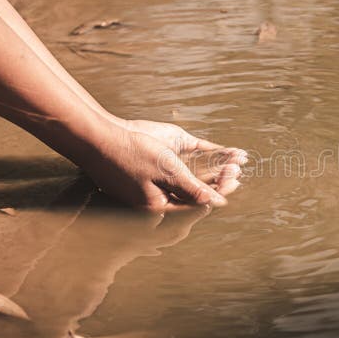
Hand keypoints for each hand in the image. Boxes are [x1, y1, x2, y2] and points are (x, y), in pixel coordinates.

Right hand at [81, 122, 244, 212]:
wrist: (99, 134)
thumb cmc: (129, 156)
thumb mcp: (166, 173)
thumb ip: (192, 188)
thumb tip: (216, 203)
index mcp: (159, 203)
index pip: (196, 201)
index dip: (216, 193)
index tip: (234, 183)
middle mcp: (162, 190)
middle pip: (198, 187)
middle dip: (220, 178)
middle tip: (238, 171)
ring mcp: (160, 172)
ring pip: (196, 170)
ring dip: (218, 165)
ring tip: (239, 158)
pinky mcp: (161, 153)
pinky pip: (190, 154)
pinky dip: (208, 152)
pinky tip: (224, 150)